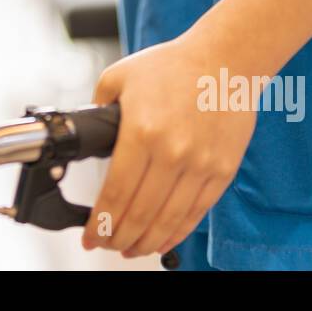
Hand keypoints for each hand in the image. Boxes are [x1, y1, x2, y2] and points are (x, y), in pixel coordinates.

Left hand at [82, 27, 257, 257]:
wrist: (224, 60)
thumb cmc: (171, 66)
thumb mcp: (118, 78)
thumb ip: (96, 109)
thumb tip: (86, 138)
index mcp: (141, 131)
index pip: (116, 194)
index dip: (99, 224)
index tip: (89, 236)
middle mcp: (172, 152)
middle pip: (140, 214)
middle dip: (118, 238)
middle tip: (106, 245)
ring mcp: (200, 165)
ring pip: (168, 221)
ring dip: (146, 243)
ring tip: (130, 249)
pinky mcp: (222, 171)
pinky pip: (196, 213)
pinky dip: (176, 233)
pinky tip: (161, 240)